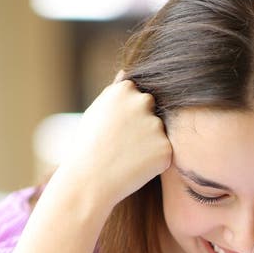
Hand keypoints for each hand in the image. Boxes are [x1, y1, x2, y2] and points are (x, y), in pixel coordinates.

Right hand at [63, 73, 172, 208]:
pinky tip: (134, 168)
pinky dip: (153, 163)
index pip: (138, 96)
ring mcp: (156, 125)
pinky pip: (164, 154)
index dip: (127, 116)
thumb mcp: (96, 112)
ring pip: (159, 133)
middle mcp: (143, 102)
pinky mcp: (165, 148)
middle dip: (142, 126)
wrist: (88, 181)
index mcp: (124, 89)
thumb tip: (126, 71)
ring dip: (148, 145)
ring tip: (125, 158)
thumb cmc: (88, 147)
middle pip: (152, 111)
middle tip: (121, 146)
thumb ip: (116, 93)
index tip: (115, 129)